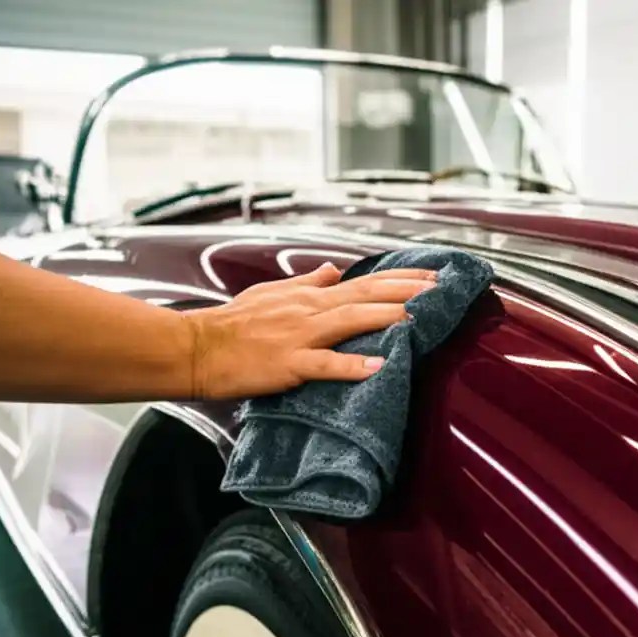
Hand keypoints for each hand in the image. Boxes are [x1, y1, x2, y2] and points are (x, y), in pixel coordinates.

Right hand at [181, 263, 435, 399]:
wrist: (195, 348)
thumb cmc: (232, 324)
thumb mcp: (271, 293)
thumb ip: (307, 283)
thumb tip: (335, 270)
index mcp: (309, 296)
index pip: (364, 281)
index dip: (401, 277)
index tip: (432, 275)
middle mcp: (309, 311)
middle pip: (366, 294)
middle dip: (406, 290)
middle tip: (441, 288)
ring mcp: (299, 336)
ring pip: (351, 321)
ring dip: (387, 316)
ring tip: (420, 316)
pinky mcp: (288, 364)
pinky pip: (325, 364)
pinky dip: (352, 365)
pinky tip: (378, 366)